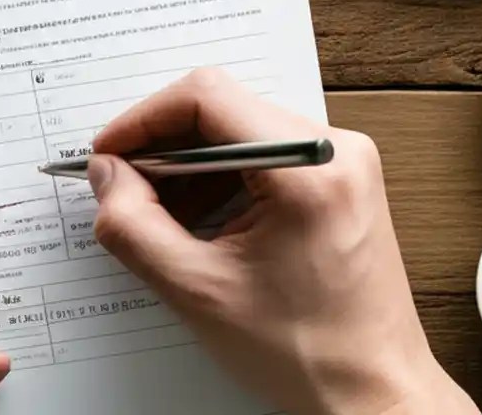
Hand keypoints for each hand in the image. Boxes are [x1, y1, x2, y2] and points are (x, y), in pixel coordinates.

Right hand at [88, 69, 477, 414]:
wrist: (374, 394)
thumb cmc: (310, 354)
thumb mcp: (198, 291)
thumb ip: (134, 226)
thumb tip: (107, 175)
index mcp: (311, 168)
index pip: (208, 97)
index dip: (143, 119)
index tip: (109, 152)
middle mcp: (336, 149)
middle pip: (223, 109)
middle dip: (163, 146)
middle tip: (124, 189)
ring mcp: (343, 162)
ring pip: (240, 131)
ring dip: (190, 166)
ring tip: (160, 217)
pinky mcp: (339, 180)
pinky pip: (264, 156)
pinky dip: (220, 180)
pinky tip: (197, 222)